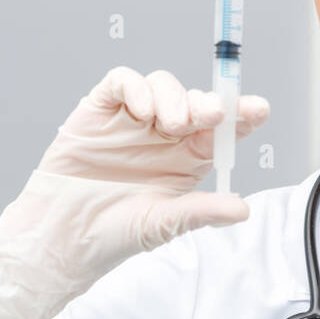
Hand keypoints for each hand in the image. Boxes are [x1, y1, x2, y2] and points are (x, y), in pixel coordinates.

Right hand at [0, 67, 269, 318]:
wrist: (61, 236)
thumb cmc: (114, 232)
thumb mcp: (164, 223)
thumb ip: (202, 211)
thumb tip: (244, 209)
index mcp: (189, 156)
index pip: (223, 128)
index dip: (242, 115)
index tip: (258, 110)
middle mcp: (165, 134)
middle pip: (196, 100)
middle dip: (207, 103)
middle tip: (211, 115)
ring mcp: (132, 119)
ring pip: (163, 84)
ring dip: (174, 97)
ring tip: (168, 124)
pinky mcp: (100, 110)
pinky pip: (122, 82)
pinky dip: (136, 87)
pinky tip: (142, 111)